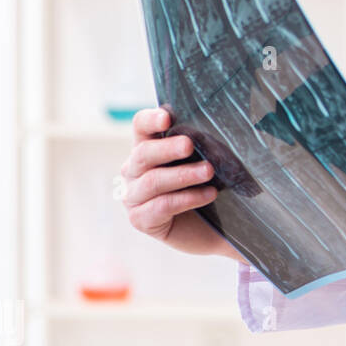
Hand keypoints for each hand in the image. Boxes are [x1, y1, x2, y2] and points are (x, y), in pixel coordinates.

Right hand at [118, 108, 239, 257]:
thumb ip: (204, 146)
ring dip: (183, 175)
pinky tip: (209, 194)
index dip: (150, 120)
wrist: (212, 228)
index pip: (141, 127)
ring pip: (153, 181)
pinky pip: (162, 206)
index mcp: (148, 147)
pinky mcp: (141, 219)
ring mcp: (134, 196)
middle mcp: (134, 170)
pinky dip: (187, 198)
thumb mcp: (208, 161)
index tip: (167, 117)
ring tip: (209, 171)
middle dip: (168, 148)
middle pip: (143, 153)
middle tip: (189, 145)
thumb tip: (212, 130)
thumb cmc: (207, 187)